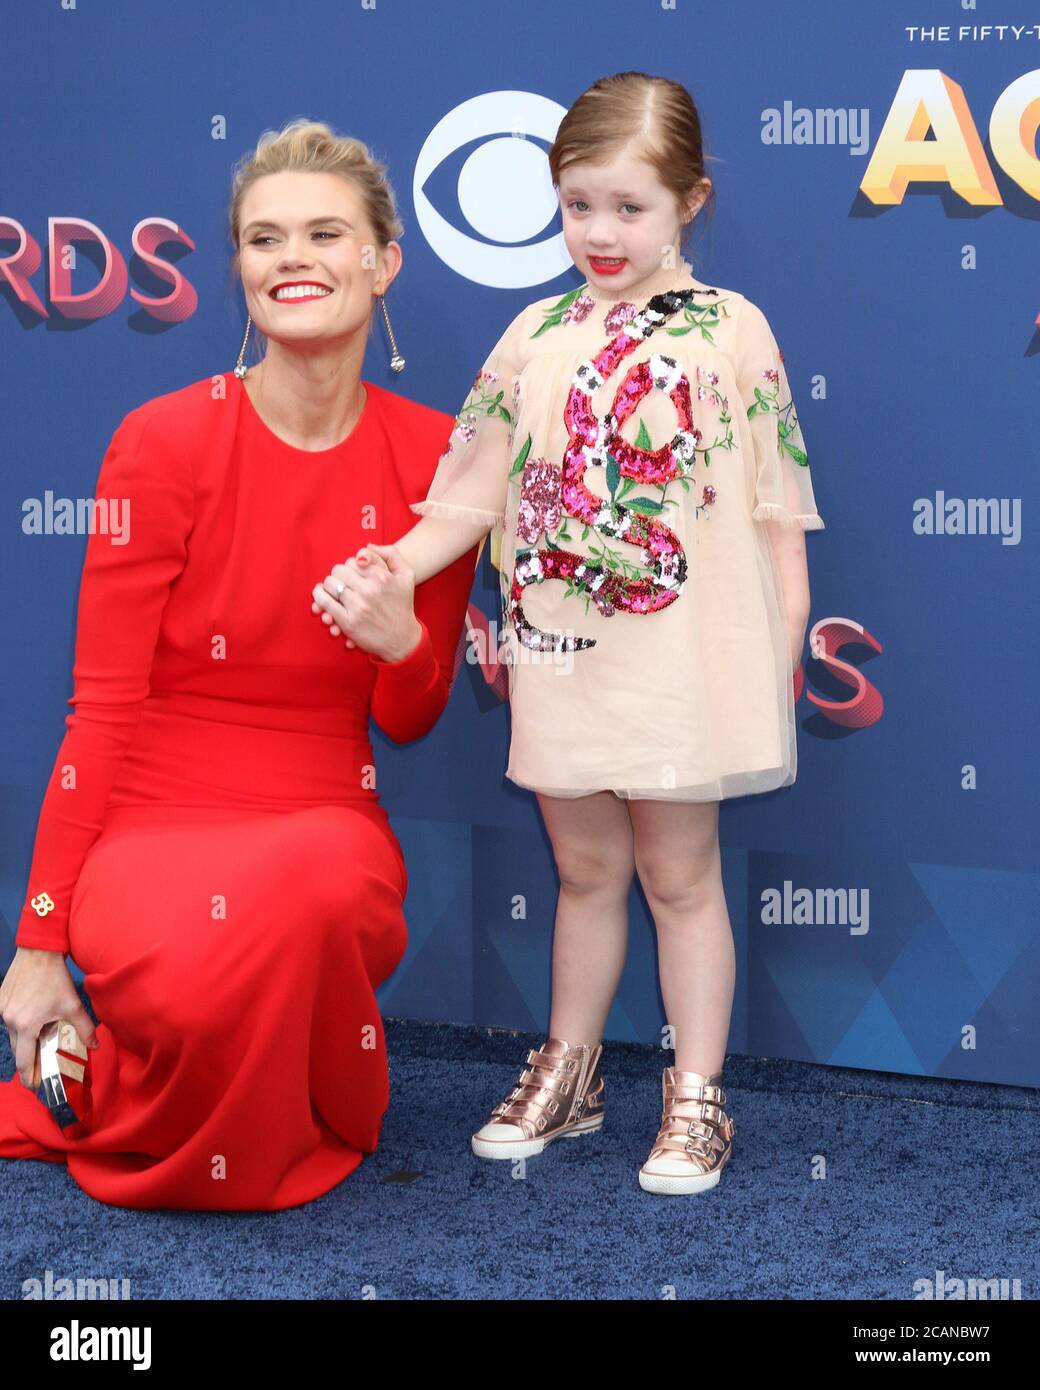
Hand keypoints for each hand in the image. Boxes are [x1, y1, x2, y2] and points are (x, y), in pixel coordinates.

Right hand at [0, 947, 99, 1089]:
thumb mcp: (73, 1004)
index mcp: (27, 1025)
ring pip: (12, 1035)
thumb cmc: (55, 978)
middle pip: (17, 1050)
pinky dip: (18, 1026)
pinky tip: (31, 1024)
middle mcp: (10, 1020)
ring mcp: (2, 1010)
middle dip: (27, 1063)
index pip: (25, 1061)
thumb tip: (95, 1046)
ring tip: (36, 1049)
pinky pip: (8, 1020)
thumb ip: (84, 1028)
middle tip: (38, 1073)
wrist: (38, 952)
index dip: (30, 1077)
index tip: (35, 1088)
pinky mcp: (0, 1000)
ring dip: (23, 1043)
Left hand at [311, 544, 422, 662]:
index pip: (354, 560)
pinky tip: (322, 597)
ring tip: (333, 589)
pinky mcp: (348, 622)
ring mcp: (358, 607)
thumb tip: (366, 546)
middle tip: (342, 581)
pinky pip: (325, 602)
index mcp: (382, 577)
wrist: (402, 639)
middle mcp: (370, 590)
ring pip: (330, 584)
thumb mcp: (406, 575)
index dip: (351, 564)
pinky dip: (319, 597)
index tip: (353, 571)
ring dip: (328, 585)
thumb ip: (391, 554)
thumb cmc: (403, 606)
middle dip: (339, 574)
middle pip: (339, 570)